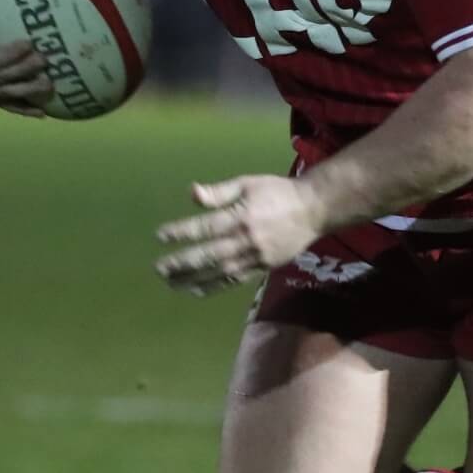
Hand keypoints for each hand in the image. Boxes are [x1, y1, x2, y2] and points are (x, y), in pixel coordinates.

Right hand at [0, 6, 51, 116]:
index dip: (9, 54)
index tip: (29, 44)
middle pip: (0, 79)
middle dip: (24, 70)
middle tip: (46, 60)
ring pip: (5, 94)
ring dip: (28, 92)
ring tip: (50, 86)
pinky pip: (3, 105)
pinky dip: (22, 109)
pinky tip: (41, 113)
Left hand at [154, 176, 326, 295]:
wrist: (313, 210)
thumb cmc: (277, 192)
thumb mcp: (248, 183)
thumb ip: (219, 192)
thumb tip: (192, 194)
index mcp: (241, 216)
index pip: (205, 227)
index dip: (181, 232)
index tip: (161, 236)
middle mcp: (246, 239)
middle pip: (209, 255)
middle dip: (182, 263)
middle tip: (159, 268)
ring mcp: (255, 256)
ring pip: (219, 272)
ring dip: (193, 279)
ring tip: (171, 283)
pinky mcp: (263, 268)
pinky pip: (235, 280)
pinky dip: (214, 286)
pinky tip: (196, 289)